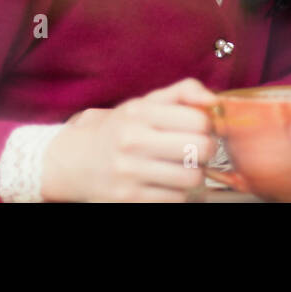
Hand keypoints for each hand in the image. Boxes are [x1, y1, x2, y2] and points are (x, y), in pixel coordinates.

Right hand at [41, 78, 218, 201]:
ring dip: (195, 174)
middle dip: (206, 150)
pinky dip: (180, 193)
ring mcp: (130, 173)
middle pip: (201, 149)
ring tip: (185, 167)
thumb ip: (184, 92)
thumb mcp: (146, 102)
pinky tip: (170, 183)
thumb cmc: (121, 128)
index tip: (202, 129)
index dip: (209, 126)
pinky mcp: (129, 200)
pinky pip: (176, 199)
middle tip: (198, 149)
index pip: (199, 121)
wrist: (76, 160)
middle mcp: (132, 141)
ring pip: (192, 178)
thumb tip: (214, 102)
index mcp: (140, 113)